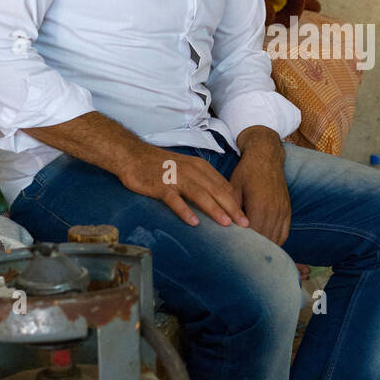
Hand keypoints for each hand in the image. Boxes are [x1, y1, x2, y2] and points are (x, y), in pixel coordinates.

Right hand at [119, 143, 248, 228]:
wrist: (133, 156)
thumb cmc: (162, 166)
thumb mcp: (187, 169)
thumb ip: (203, 181)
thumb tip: (223, 199)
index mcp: (200, 167)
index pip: (223, 186)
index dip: (236, 202)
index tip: (246, 217)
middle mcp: (191, 171)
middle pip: (216, 191)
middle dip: (232, 208)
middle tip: (245, 224)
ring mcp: (176, 177)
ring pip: (199, 194)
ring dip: (214, 209)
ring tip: (226, 223)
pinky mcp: (161, 185)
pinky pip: (175, 200)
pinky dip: (184, 210)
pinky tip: (193, 222)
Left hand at [230, 129, 290, 244]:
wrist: (266, 157)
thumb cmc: (247, 172)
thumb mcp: (233, 188)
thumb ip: (231, 209)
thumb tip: (224, 227)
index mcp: (259, 207)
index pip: (253, 236)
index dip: (244, 247)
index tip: (234, 253)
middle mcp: (274, 212)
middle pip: (265, 241)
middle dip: (254, 250)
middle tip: (241, 258)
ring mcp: (283, 212)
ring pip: (276, 240)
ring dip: (265, 248)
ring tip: (252, 255)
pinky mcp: (287, 211)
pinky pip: (284, 233)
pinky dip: (276, 242)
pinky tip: (266, 246)